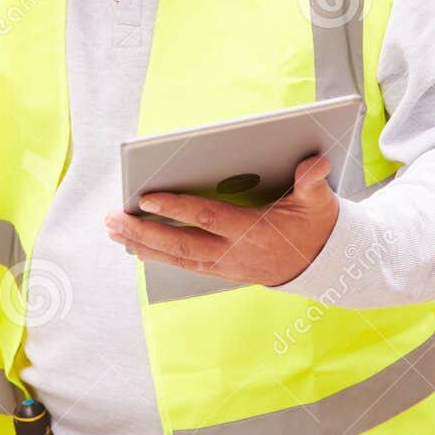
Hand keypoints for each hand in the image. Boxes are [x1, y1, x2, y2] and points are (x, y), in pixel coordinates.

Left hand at [104, 154, 338, 286]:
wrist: (322, 266)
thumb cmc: (316, 226)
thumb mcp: (319, 202)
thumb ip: (313, 182)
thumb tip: (314, 164)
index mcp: (252, 232)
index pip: (207, 219)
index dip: (176, 209)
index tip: (146, 198)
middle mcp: (233, 253)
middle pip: (181, 245)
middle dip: (143, 232)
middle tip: (112, 218)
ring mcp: (225, 266)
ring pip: (177, 258)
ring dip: (142, 245)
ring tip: (114, 231)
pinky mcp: (221, 270)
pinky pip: (184, 264)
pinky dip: (157, 255)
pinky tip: (136, 246)